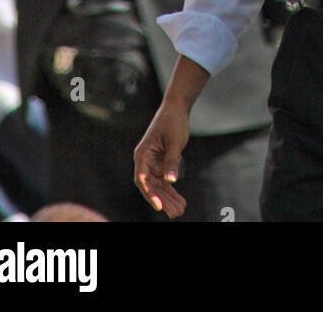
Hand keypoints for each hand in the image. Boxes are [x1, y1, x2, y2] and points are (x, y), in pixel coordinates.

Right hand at [134, 102, 189, 217]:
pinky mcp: (161, 164)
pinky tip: (181, 201)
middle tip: (175, 213)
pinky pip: (165, 181)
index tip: (158, 205)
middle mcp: (145, 161)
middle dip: (163, 200)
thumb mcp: (175, 141)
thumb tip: (171, 180)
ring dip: (169, 198)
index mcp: (143, 154)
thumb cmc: (172, 121)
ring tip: (180, 211)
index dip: (149, 193)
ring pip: (159, 186)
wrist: (176, 108)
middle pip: (151, 186)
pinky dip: (172, 191)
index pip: (142, 178)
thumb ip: (172, 160)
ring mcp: (153, 164)